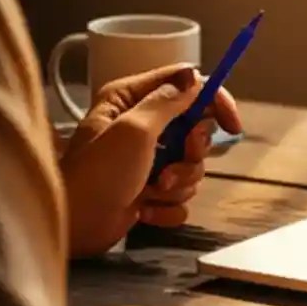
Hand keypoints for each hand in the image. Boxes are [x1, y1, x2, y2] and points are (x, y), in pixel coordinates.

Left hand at [59, 63, 241, 256]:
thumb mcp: (134, 130)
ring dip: (178, 183)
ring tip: (152, 192)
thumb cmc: (98, 174)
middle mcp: (141, 125)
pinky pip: (181, 195)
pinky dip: (168, 206)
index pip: (187, 85)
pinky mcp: (149, 191)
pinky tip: (144, 210)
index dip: (215, 102)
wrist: (73, 227)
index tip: (232, 126)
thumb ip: (167, 102)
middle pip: (196, 129)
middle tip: (171, 167)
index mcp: (132, 100)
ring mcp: (146, 160)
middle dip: (191, 155)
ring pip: (192, 166)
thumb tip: (194, 78)